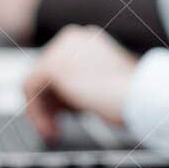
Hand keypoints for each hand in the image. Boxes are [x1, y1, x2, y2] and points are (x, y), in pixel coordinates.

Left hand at [22, 26, 138, 137]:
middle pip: (46, 73)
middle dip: (49, 102)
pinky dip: (36, 111)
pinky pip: (29, 88)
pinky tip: (50, 128)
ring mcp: (62, 48)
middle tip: (56, 125)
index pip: (61, 65)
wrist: (139, 93)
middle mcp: (73, 37)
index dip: (59, 94)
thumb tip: (65, 99)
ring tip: (54, 130)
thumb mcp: (106, 83)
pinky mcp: (53, 65)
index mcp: (88, 38)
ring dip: (42, 110)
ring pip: (36, 81)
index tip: (66, 114)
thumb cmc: (133, 94)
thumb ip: (84, 84)